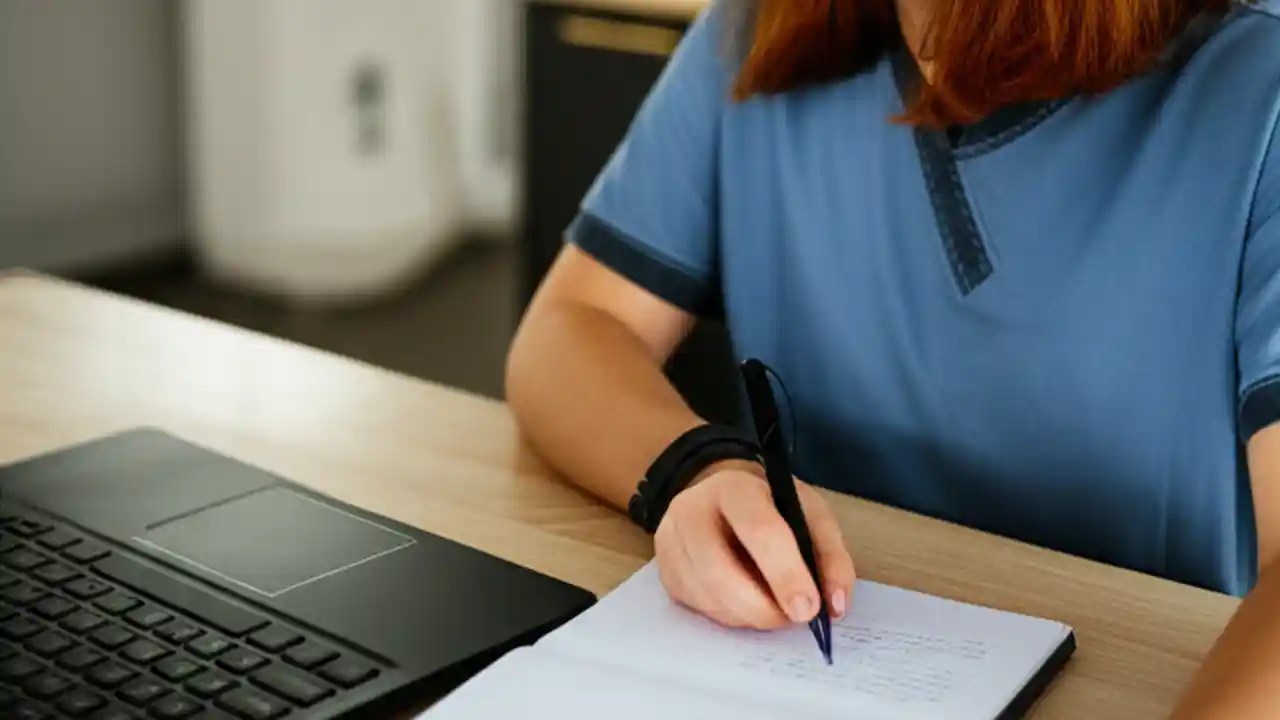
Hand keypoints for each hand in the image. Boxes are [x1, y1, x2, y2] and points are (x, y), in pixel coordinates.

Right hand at [654, 460, 855, 629]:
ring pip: (708, 597)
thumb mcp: (809, 514)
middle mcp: (691, 510)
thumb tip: (834, 605)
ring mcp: (671, 541)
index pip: (759, 531)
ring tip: (773, 609)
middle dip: (762, 607)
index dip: (786, 574)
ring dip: (748, 616)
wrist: (720, 497)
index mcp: (735, 488)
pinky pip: (698, 608)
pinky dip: (730, 617)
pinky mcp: (664, 571)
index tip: (809, 609)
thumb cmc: (771, 507)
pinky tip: (746, 603)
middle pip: (719, 571)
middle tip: (791, 620)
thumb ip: (830, 556)